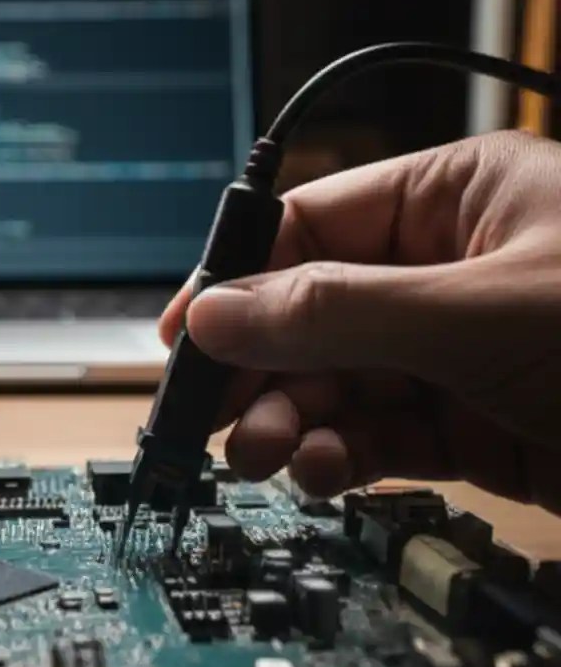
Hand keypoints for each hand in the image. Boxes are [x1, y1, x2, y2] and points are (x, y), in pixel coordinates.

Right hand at [159, 130, 560, 513]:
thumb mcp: (481, 312)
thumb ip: (340, 313)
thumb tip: (219, 315)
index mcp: (456, 198)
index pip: (310, 226)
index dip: (237, 280)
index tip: (184, 335)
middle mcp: (449, 270)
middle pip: (311, 316)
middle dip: (260, 369)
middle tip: (215, 415)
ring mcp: (460, 351)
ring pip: (337, 383)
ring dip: (290, 422)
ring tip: (267, 451)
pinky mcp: (475, 424)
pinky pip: (379, 436)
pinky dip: (342, 457)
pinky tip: (324, 469)